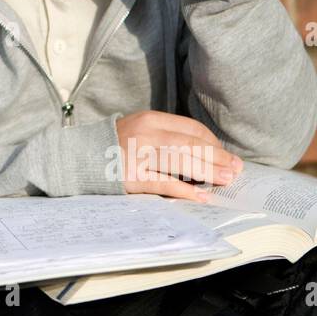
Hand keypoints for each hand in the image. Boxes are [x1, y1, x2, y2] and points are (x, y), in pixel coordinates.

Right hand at [114, 110, 243, 200]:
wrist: (80, 157)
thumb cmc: (116, 145)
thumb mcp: (141, 130)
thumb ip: (168, 137)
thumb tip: (205, 154)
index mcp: (150, 119)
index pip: (191, 129)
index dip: (213, 143)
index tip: (225, 156)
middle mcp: (145, 134)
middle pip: (190, 144)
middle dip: (217, 158)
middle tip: (236, 169)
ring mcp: (137, 156)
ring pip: (180, 162)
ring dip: (208, 171)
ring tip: (226, 180)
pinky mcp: (131, 177)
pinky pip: (163, 183)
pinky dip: (185, 190)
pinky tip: (201, 196)